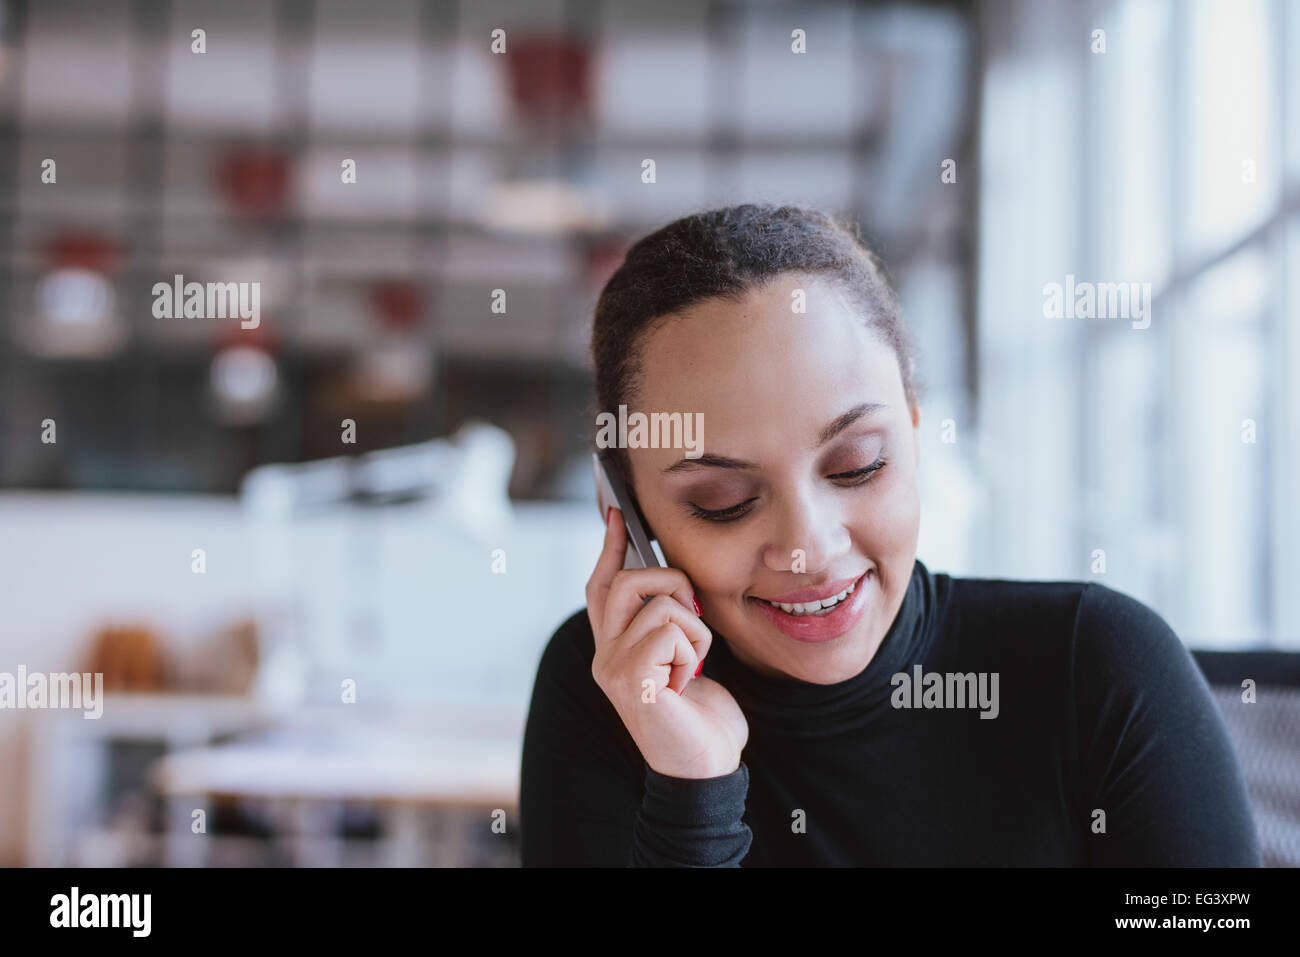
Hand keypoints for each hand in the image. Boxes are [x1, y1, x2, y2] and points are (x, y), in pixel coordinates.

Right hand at [585, 507, 748, 779]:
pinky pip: (671, 630)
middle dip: (670, 582)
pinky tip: (691, 680)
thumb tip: (671, 580)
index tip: (618, 514)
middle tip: (693, 616)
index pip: (600, 587)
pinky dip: (695, 649)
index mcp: (613, 650)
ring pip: (660, 604)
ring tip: (695, 665)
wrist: (708, 767)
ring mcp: (613, 670)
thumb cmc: (701, 716)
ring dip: (695, 629)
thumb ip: (668, 625)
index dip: (610, 549)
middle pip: (625, 582)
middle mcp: (604, 658)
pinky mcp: (631, 682)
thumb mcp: (684, 659)